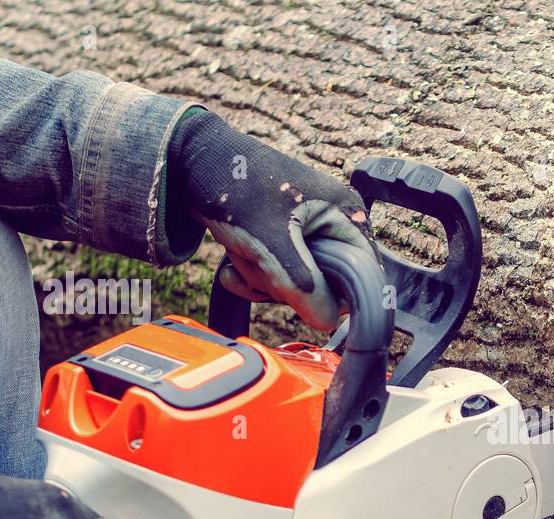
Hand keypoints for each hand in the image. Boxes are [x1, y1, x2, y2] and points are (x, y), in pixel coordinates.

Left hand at [170, 108, 377, 331]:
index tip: (303, 297)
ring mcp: (307, 230)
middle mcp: (332, 221)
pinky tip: (231, 264)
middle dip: (287, 285)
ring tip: (240, 254)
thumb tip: (327, 321)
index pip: (364, 273)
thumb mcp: (272, 244)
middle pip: (328, 283)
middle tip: (260, 265)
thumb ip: (304, 287)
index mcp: (345, 213)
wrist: (189, 160)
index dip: (337, 294)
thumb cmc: (234, 187)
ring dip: (264, 279)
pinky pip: (279, 275)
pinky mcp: (284, 238)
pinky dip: (254, 275)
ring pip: (299, 283)